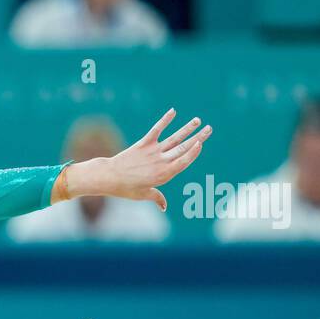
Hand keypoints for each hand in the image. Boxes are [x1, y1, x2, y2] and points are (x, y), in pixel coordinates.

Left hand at [60, 108, 211, 210]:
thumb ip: (157, 198)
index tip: (202, 143)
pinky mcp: (143, 144)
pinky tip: (173, 111)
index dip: (194, 152)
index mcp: (164, 175)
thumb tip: (164, 207)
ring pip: (174, 138)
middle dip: (198, 137)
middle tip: (210, 128)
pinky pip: (156, 130)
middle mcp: (161, 162)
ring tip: (198, 120)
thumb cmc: (126, 188)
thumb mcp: (143, 195)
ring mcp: (153, 152)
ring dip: (187, 128)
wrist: (109, 177)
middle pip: (183, 148)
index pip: (184, 162)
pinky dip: (165, 120)